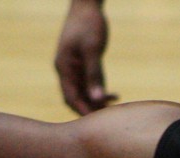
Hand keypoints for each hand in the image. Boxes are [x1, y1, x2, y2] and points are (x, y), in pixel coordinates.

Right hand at [55, 0, 117, 114]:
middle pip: (76, 98)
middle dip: (91, 109)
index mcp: (64, 67)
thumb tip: (98, 98)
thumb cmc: (88, 23)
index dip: (83, 111)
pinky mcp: (84, 63)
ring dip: (98, 101)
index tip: (98, 124)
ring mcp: (75, 67)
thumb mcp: (93, 49)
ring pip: (85, 92)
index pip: (70, 97)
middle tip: (110, 120)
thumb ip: (95, 74)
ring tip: (115, 107)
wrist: (87, 5)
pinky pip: (91, 83)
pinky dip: (101, 90)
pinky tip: (115, 95)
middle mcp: (67, 70)